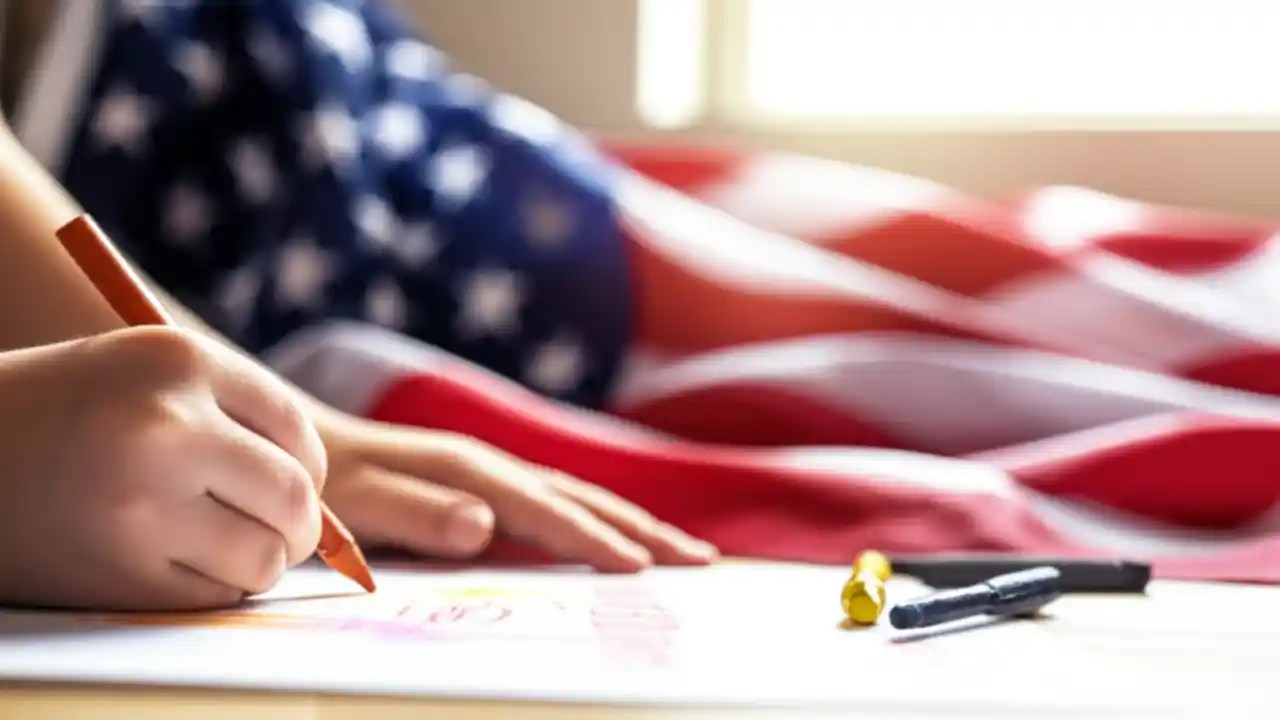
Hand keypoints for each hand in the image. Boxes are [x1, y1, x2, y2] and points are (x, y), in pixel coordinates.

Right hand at [0, 327, 326, 610]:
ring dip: (255, 560)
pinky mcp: (119, 572)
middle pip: (296, 498)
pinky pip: (214, 596)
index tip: (280, 479)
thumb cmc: (66, 410)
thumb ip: (235, 417)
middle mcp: (168, 427)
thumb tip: (323, 502)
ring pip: (265, 557)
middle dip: (297, 524)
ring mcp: (143, 504)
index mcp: (181, 361)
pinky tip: (167, 559)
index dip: (304, 467)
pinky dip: (209, 586)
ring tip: (215, 541)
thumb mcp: (148, 373)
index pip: (298, 431)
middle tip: (274, 527)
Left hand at [314, 410, 717, 570]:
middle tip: (700, 561)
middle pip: (580, 498)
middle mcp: (485, 467)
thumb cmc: (314, 486)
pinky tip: (608, 536)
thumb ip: (415, 511)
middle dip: (642, 529)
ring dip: (629, 523)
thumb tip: (487, 525)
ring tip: (679, 549)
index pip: (545, 511)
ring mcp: (485, 473)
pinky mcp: (478, 485)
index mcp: (464, 472)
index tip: (645, 568)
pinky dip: (594, 520)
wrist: (281, 447)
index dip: (595, 539)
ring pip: (573, 498)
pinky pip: (552, 503)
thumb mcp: (351, 504)